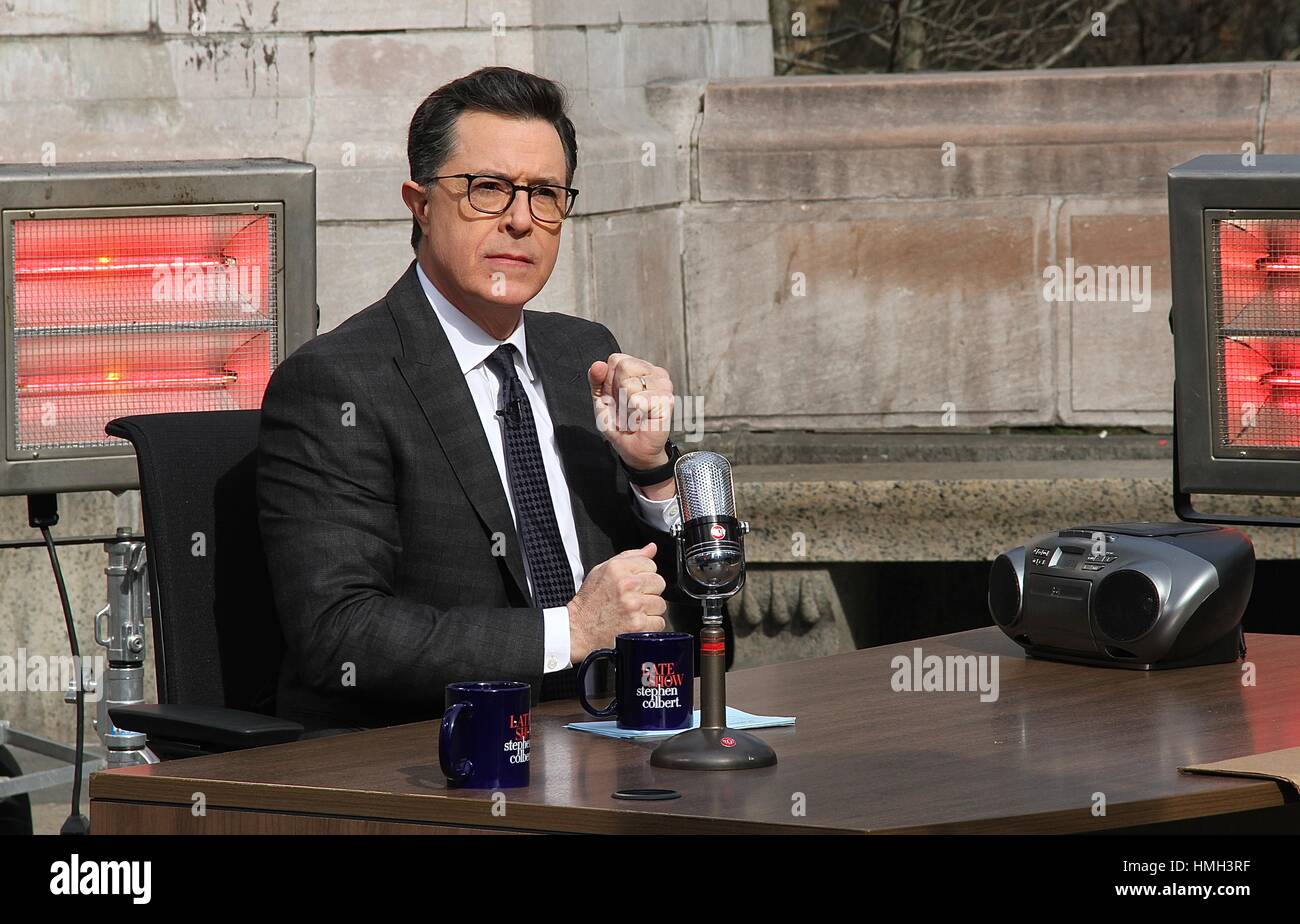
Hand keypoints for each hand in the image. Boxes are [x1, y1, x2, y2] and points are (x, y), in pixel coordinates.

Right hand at [568, 542, 667, 662]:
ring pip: (660, 604)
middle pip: (659, 582)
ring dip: (650, 609)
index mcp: (617, 569)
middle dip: (649, 591)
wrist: (580, 629)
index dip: (643, 574)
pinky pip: (659, 622)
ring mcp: (634, 606)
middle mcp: (627, 586)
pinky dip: (649, 625)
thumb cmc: (590, 602)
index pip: (650, 563)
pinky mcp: (639, 625)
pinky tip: (635, 622)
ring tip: (632, 611)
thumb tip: (651, 548)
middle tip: (633, 598)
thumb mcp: (602, 570)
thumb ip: (629, 557)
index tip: (633, 583)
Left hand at [588, 353, 673, 468]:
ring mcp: (664, 385)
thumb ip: (597, 380)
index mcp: (640, 367)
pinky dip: (634, 416)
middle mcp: (655, 372)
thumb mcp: (602, 400)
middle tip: (626, 408)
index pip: (616, 359)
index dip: (610, 381)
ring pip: (629, 385)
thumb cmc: (621, 424)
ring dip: (625, 407)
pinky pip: (638, 401)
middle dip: (617, 393)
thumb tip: (598, 365)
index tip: (616, 397)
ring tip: (634, 415)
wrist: (634, 449)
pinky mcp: (667, 400)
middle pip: (623, 367)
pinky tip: (641, 420)